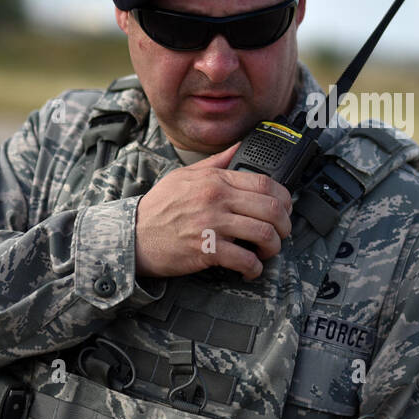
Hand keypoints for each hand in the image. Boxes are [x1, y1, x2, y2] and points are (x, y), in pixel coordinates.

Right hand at [133, 144, 292, 280]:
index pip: (266, 183)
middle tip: (282, 234)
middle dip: (285, 225)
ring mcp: (212, 224)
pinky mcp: (206, 250)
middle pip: (271, 209)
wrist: (132, 235)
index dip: (285, 198)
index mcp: (215, 180)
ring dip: (273, 247)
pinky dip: (254, 268)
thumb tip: (239, 148)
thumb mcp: (185, 175)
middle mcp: (217, 199)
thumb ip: (216, 163)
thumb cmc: (159, 207)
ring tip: (267, 252)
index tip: (286, 209)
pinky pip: (244, 260)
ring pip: (263, 234)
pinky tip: (251, 270)